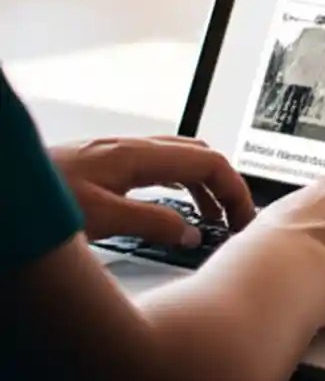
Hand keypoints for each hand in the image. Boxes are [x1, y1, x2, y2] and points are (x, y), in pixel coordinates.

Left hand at [48, 136, 255, 245]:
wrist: (3, 189)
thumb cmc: (39, 203)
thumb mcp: (101, 219)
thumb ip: (153, 224)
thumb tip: (192, 232)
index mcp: (135, 155)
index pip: (209, 161)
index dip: (235, 189)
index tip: (244, 219)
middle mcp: (129, 148)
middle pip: (199, 155)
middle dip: (224, 186)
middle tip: (233, 221)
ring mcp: (114, 154)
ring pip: (178, 160)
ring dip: (201, 187)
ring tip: (209, 220)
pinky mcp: (101, 166)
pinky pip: (155, 169)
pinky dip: (177, 187)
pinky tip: (169, 210)